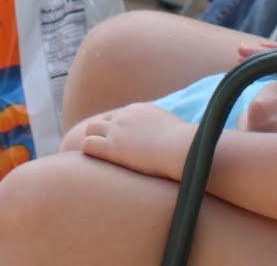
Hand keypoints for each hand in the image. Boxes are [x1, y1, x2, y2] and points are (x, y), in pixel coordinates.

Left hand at [77, 102, 194, 181]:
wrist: (184, 149)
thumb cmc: (189, 147)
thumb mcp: (179, 133)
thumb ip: (171, 134)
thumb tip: (184, 143)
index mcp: (140, 110)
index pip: (119, 117)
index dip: (117, 132)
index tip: (120, 146)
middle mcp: (125, 116)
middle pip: (101, 121)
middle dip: (101, 136)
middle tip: (104, 155)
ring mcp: (117, 130)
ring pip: (90, 129)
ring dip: (93, 143)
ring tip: (98, 161)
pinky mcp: (112, 147)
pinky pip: (87, 145)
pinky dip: (88, 153)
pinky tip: (96, 165)